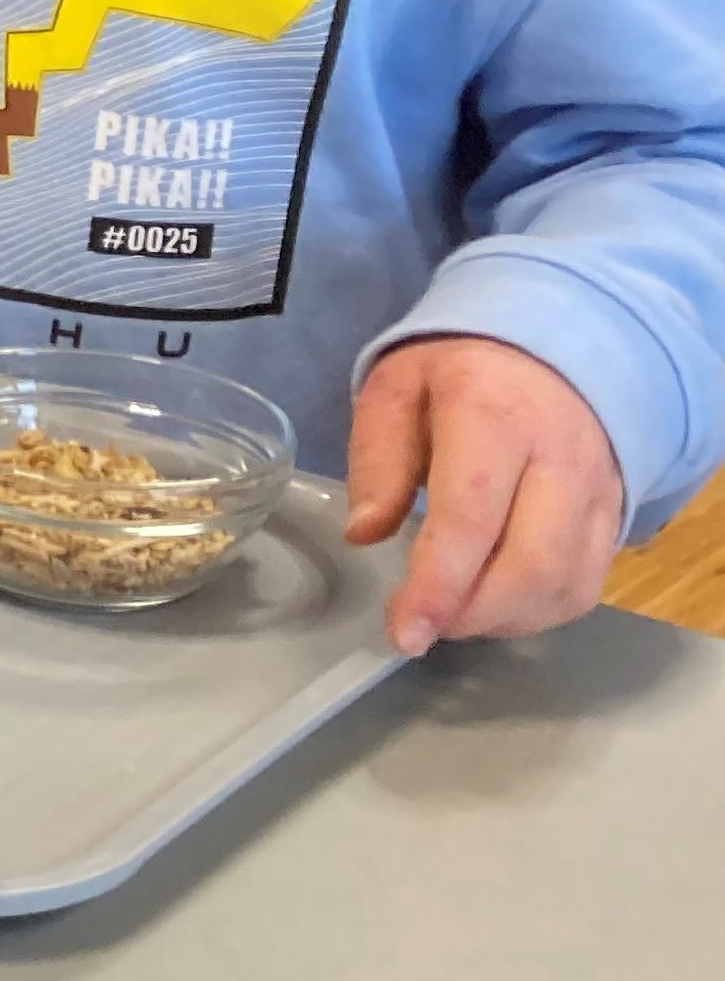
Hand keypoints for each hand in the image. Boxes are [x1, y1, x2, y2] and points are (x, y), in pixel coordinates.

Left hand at [344, 334, 625, 656]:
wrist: (553, 348)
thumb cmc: (461, 371)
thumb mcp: (395, 389)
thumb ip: (377, 459)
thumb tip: (364, 533)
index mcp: (495, 419)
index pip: (471, 520)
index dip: (437, 587)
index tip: (403, 632)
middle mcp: (560, 461)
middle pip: (530, 567)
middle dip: (470, 616)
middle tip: (419, 626)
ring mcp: (598, 492)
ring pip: (564, 586)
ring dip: (502, 620)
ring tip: (450, 614)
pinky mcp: (616, 516)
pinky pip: (586, 585)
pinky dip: (537, 612)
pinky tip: (493, 605)